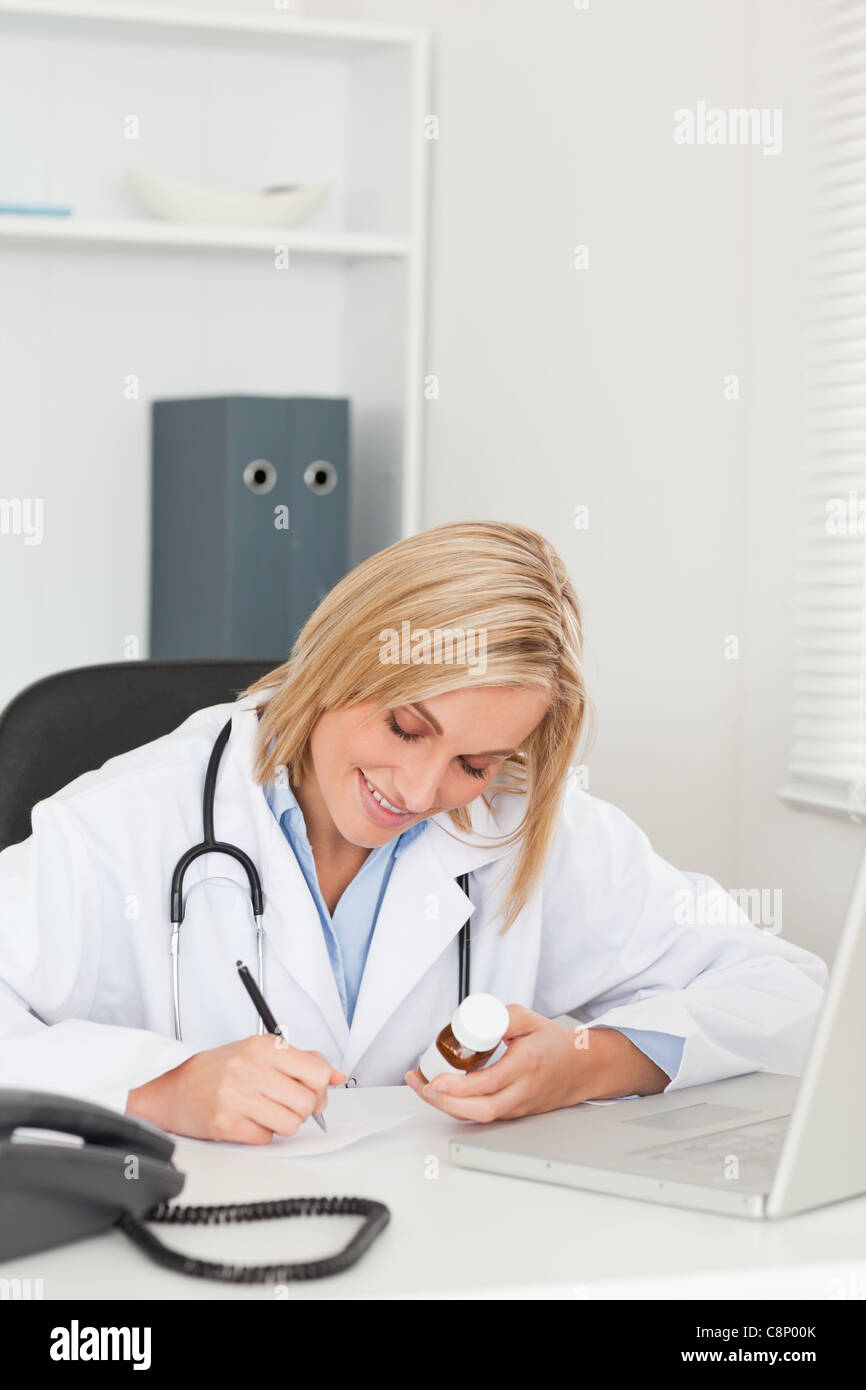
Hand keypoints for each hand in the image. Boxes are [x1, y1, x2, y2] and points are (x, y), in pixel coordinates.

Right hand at [127, 1035, 346, 1142]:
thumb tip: (337, 1076)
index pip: (317, 1071)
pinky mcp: (226, 1124)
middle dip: (302, 1109)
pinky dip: (261, 1134)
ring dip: (283, 1123)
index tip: (311, 1090)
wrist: (174, 1088)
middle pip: (307, 1102)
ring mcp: (236, 1097)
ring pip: (291, 1124)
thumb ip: (302, 1060)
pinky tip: (247, 1120)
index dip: (320, 1087)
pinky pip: (266, 1138)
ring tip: (265, 1112)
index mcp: (264, 1047)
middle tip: (285, 1103)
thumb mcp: (262, 1052)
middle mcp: (250, 1068)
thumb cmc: (220, 1069)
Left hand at [404, 1006, 668, 1121]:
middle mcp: (522, 1091)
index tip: (436, 1079)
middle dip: (445, 1103)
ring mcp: (519, 1106)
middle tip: (421, 1086)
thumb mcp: (529, 1019)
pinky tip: (443, 1094)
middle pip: (481, 1109)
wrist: (581, 1068)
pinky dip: (460, 1108)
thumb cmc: (554, 1044)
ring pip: (480, 1116)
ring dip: (448, 1107)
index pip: (489, 1084)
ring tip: (424, 1088)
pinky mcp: (514, 1113)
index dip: (459, 1086)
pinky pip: (484, 1114)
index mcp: (526, 1066)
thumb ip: (501, 1017)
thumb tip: (473, 1021)